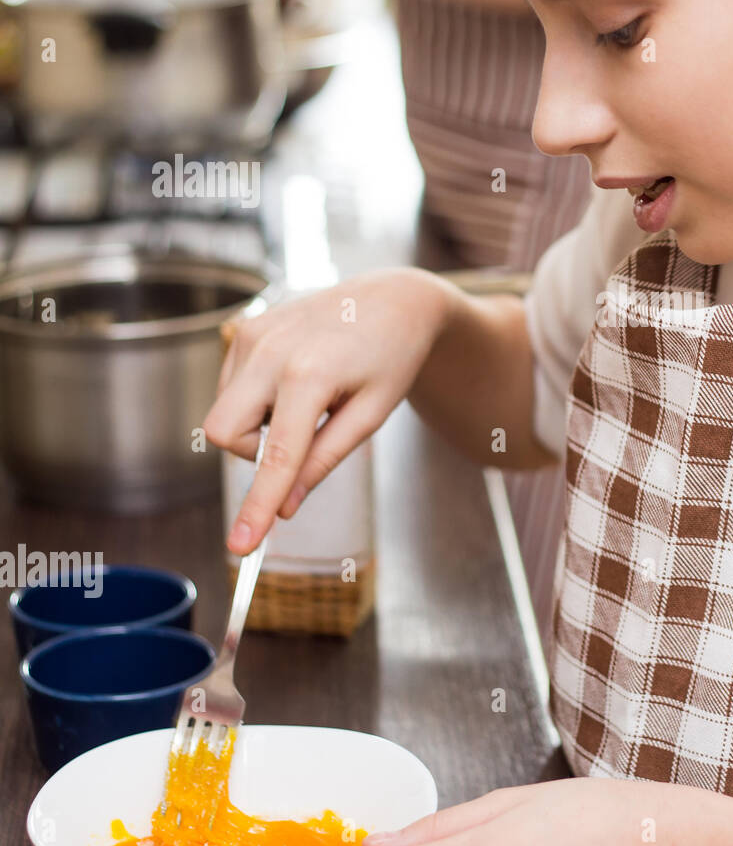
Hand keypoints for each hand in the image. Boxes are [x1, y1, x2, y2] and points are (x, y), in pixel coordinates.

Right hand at [204, 268, 449, 553]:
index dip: (258, 506)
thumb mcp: (371, 414)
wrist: (395, 298)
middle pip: (225, 435)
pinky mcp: (245, 327)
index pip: (275, 457)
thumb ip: (324, 460)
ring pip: (225, 414)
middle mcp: (271, 350)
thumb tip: (286, 508)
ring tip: (312, 397)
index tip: (241, 547)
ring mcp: (252, 334)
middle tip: (303, 437)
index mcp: (310, 375)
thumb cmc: (392, 357)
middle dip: (254, 453)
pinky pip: (230, 387)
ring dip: (260, 424)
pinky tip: (297, 379)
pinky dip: (257, 400)